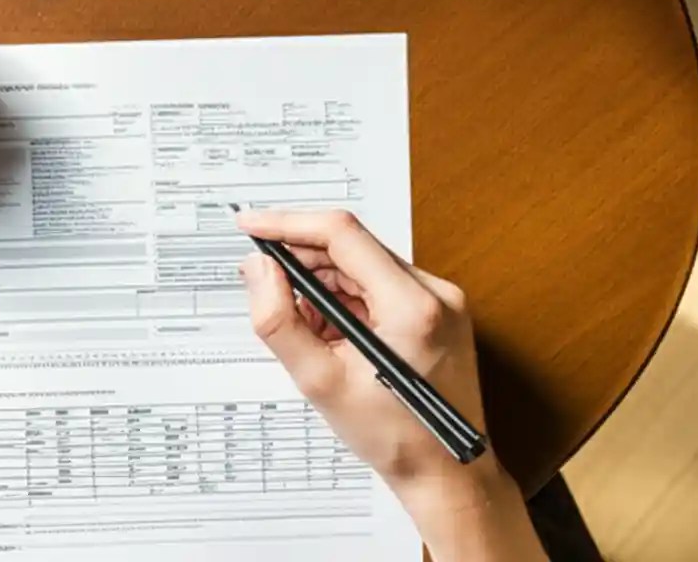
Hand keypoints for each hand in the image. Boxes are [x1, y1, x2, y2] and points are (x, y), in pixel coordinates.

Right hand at [236, 209, 546, 560]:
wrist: (445, 472)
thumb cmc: (396, 438)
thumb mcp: (320, 381)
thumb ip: (279, 320)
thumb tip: (259, 271)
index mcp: (413, 306)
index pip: (342, 234)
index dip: (289, 224)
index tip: (253, 225)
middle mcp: (435, 293)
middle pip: (352, 247)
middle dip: (304, 265)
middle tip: (272, 294)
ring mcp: (442, 300)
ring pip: (364, 266)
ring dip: (326, 288)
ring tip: (312, 335)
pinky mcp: (438, 310)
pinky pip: (380, 285)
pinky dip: (349, 302)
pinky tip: (336, 338)